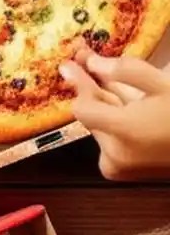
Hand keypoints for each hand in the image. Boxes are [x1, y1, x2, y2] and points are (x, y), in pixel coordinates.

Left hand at [61, 47, 169, 179]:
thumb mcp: (164, 85)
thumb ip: (125, 72)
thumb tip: (90, 63)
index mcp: (123, 132)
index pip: (81, 107)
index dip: (80, 84)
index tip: (73, 63)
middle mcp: (113, 154)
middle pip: (91, 116)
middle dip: (94, 88)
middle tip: (86, 61)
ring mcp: (116, 167)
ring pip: (101, 127)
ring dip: (105, 105)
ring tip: (106, 80)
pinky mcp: (120, 173)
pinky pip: (108, 140)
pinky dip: (115, 123)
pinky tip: (125, 106)